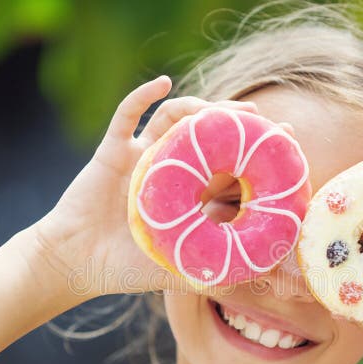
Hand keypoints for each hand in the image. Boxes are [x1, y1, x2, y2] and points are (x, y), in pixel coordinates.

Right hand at [22, 76, 257, 305]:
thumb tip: (261, 280)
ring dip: (199, 108)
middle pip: (206, 136)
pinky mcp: (113, 150)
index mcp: (186, 196)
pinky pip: (127, 115)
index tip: (286, 143)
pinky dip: (142, 95)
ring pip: (174, 119)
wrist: (76, 264)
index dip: (255, 154)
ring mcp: (141, 157)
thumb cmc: (125, 270)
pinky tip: (163, 83)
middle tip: (262, 121)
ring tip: (221, 108)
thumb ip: (215, 274)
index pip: (229, 167)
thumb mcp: (178, 272)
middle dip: (235, 124)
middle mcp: (167, 170)